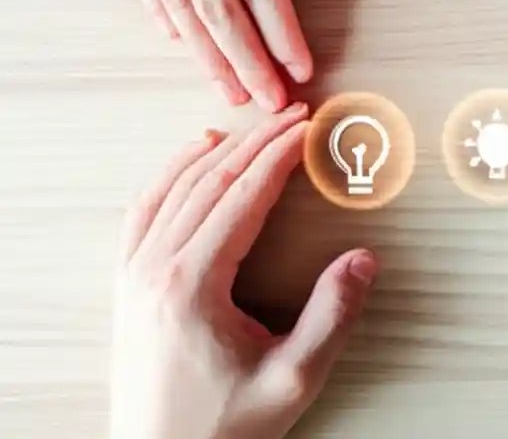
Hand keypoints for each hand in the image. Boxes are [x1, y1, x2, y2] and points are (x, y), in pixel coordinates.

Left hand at [111, 105, 376, 438]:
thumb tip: (364, 260)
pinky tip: (188, 163)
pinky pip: (142, 213)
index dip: (279, 157)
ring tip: (248, 127)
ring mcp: (133, 276)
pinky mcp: (127, 287)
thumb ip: (332, 317)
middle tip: (292, 116)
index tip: (306, 129)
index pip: (242, 198)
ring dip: (213, 152)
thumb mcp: (292, 379)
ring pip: (171, 190)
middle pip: (209, 183)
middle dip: (255, 143)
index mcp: (192, 285)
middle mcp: (154, 270)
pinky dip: (168, 178)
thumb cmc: (223, 426)